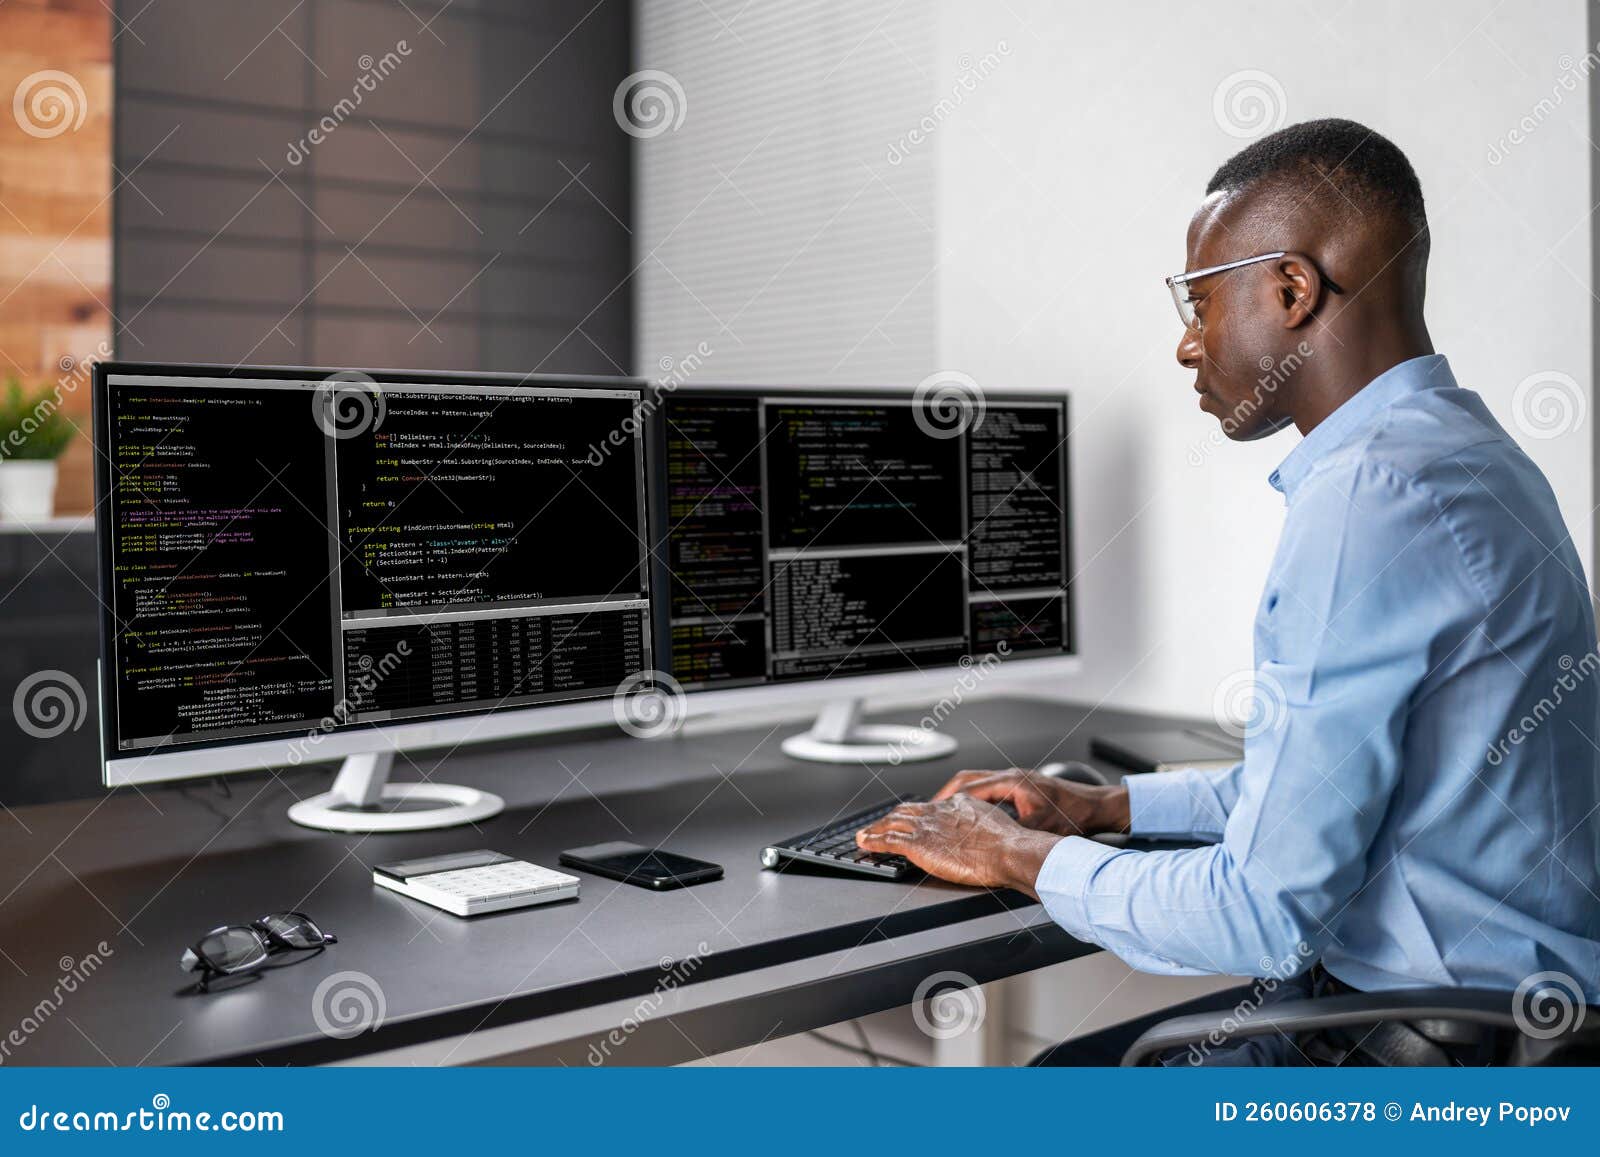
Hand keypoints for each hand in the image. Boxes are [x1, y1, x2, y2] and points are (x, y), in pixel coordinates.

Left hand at [855, 794, 1062, 894]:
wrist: (1008, 850)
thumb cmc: (1010, 844)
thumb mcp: (996, 824)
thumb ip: (983, 825)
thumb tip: (984, 835)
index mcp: (959, 805)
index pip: (932, 806)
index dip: (919, 813)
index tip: (913, 817)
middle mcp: (940, 811)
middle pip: (907, 810)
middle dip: (891, 817)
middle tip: (880, 823)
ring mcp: (927, 826)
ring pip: (892, 822)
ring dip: (875, 828)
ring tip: (864, 833)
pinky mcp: (918, 844)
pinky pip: (887, 840)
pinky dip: (872, 840)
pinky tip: (863, 843)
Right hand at [931, 768, 1129, 836]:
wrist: (1096, 807)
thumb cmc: (1074, 816)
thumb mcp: (1041, 830)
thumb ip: (1014, 834)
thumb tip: (989, 846)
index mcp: (1012, 783)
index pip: (969, 788)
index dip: (947, 801)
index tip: (932, 812)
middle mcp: (1011, 776)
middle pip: (967, 778)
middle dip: (946, 794)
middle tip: (929, 810)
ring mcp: (1016, 779)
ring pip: (977, 781)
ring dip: (959, 795)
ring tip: (945, 811)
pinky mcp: (1022, 786)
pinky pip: (989, 787)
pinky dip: (974, 798)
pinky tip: (972, 813)